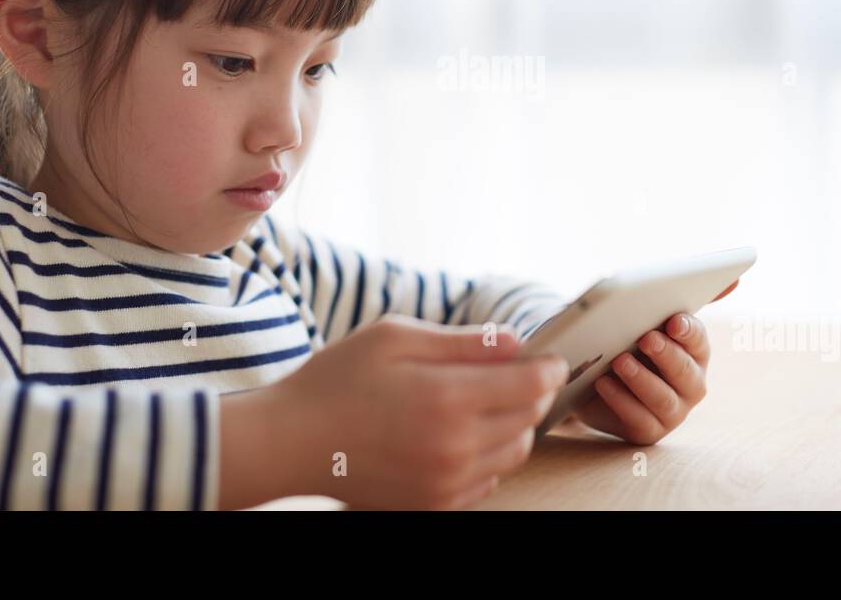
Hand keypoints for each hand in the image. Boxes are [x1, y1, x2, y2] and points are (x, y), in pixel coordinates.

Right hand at [262, 315, 568, 509]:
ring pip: (514, 453)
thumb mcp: (395, 337)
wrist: (288, 442)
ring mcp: (446, 482)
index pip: (532, 385)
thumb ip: (462, 341)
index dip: (550, 367)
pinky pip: (487, 481)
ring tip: (484, 403)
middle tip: (516, 373)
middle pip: (530, 420)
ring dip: (514, 426)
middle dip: (532, 393)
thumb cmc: (337, 380)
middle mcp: (455, 446)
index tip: (552, 358)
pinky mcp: (433, 504)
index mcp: (449, 397)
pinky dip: (488, 457)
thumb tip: (515, 342)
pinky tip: (461, 435)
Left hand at [568, 278, 737, 444]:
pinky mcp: (648, 431)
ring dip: (641, 379)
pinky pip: (638, 419)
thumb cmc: (630, 343)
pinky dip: (620, 400)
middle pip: (685, 371)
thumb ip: (685, 298)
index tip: (673, 321)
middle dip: (666, 355)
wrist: (595, 379)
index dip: (687, 331)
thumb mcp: (651, 319)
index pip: (699, 341)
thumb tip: (735, 282)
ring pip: (663, 398)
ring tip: (619, 361)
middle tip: (645, 338)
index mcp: (695, 353)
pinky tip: (603, 382)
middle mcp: (691, 384)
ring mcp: (672, 411)